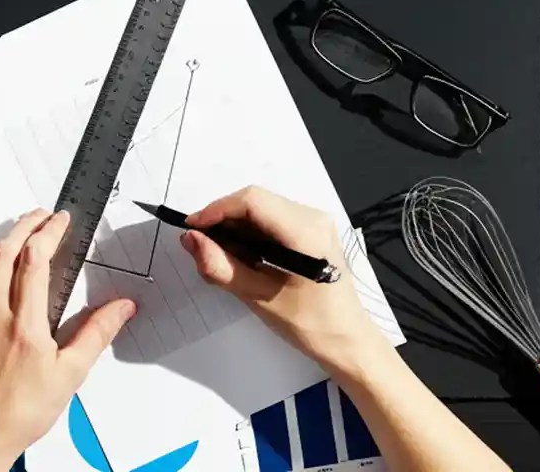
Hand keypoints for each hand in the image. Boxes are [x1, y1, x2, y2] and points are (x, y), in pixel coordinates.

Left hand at [0, 209, 136, 471]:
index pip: (34, 260)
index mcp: (24, 324)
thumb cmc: (20, 410)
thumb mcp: (70, 375)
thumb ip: (96, 334)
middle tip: (42, 217)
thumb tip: (121, 308)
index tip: (60, 221)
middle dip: (26, 225)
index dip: (48, 232)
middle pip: (4, 250)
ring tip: (15, 235)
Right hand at [181, 186, 382, 373]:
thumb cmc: (311, 324)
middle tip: (201, 245)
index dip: (217, 210)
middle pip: (256, 201)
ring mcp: (316, 222)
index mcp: (306, 232)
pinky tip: (242, 255)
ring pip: (262, 208)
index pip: (252, 201)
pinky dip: (251, 231)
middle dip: (224, 219)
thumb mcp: (259, 298)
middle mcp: (314, 218)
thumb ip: (222, 267)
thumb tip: (192, 240)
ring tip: (220, 254)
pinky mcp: (313, 231)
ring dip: (236, 225)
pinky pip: (273, 219)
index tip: (192, 229)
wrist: (347, 339)